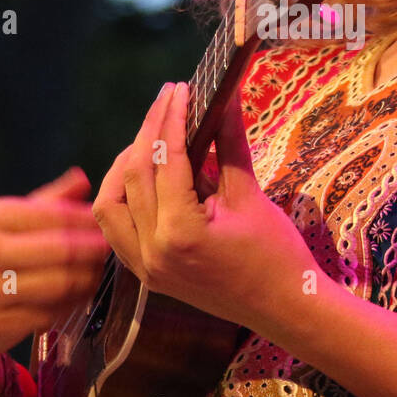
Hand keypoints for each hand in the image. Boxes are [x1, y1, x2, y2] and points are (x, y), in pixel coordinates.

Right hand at [0, 166, 111, 366]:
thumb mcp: (8, 220)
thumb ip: (49, 200)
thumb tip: (83, 179)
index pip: (58, 215)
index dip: (90, 222)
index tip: (106, 226)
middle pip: (63, 251)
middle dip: (94, 252)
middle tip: (109, 251)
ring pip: (60, 285)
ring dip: (87, 280)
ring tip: (96, 274)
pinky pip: (50, 314)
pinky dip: (70, 305)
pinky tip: (76, 297)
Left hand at [92, 81, 319, 332]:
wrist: (285, 307)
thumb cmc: (276, 253)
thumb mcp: (251, 194)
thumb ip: (228, 144)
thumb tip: (223, 98)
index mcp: (180, 233)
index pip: (164, 160)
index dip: (171, 118)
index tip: (179, 89)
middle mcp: (152, 252)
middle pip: (132, 176)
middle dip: (148, 132)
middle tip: (167, 101)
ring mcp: (145, 267)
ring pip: (111, 204)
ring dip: (125, 166)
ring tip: (152, 139)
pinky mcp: (147, 274)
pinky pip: (117, 229)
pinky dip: (124, 198)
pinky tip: (144, 177)